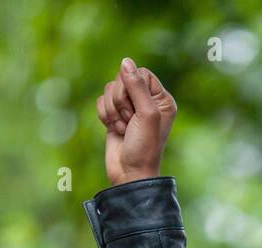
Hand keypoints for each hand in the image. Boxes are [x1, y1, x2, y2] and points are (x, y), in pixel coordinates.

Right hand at [96, 57, 176, 185]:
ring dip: (113, 111)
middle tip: (129, 121)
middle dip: (121, 101)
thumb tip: (125, 61)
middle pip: (122, 79)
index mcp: (161, 99)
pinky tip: (114, 130)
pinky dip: (104, 115)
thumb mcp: (146, 114)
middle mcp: (146, 101)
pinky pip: (101, 101)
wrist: (129, 173)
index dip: (132, 86)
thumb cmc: (144, 148)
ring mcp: (129, 108)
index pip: (140, 73)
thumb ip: (136, 86)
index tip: (136, 106)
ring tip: (123, 128)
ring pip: (109, 90)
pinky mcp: (113, 116)